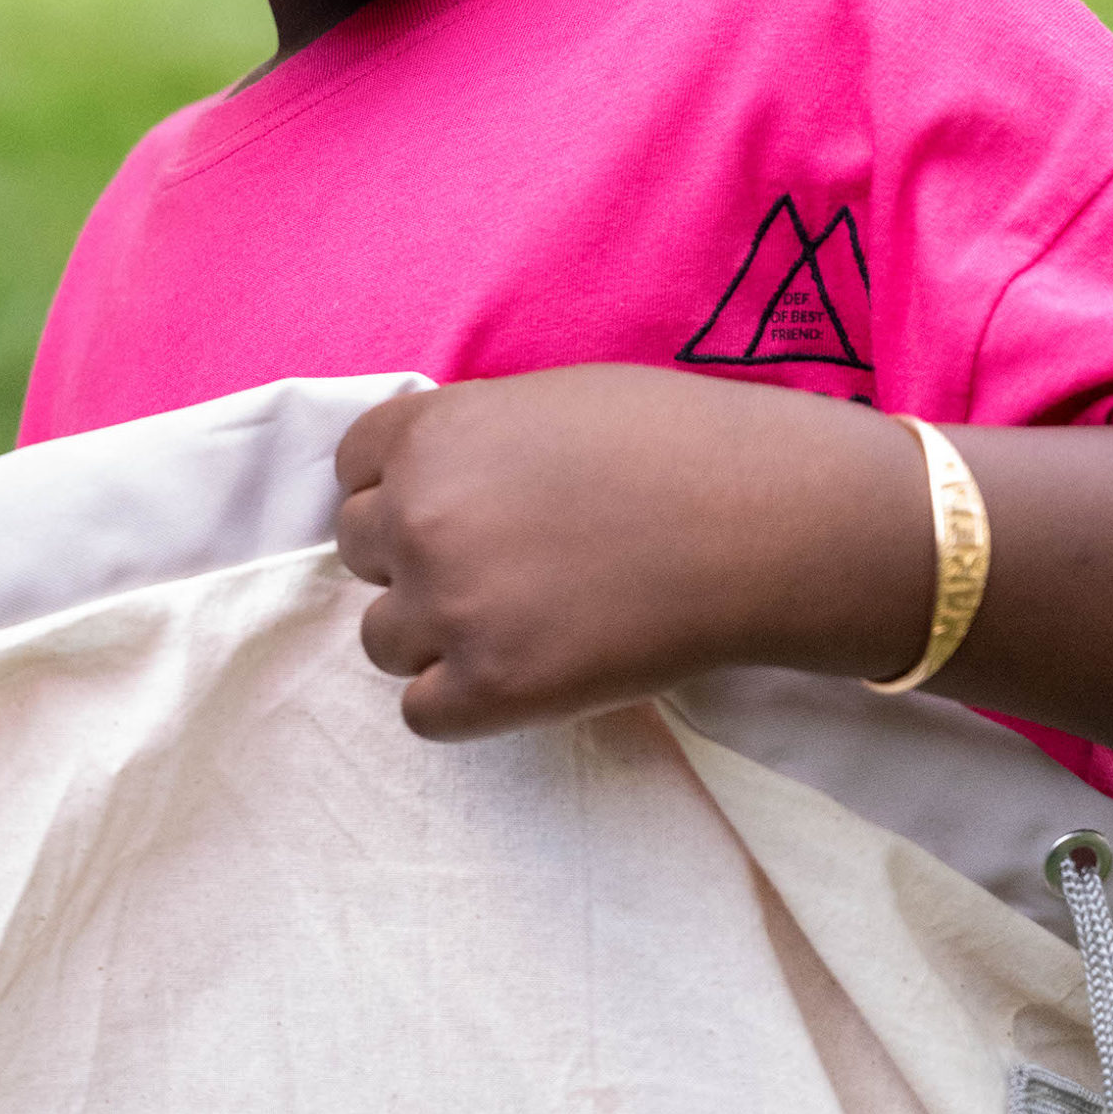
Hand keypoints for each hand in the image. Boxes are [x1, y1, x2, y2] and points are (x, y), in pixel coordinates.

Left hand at [335, 365, 930, 741]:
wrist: (759, 520)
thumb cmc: (673, 443)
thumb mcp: (547, 402)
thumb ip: (472, 441)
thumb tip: (436, 480)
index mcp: (431, 434)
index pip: (352, 470)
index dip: (401, 488)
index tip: (453, 505)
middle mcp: (420, 515)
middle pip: (359, 553)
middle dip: (414, 559)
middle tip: (497, 565)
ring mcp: (450, 605)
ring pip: (381, 638)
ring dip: (432, 635)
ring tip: (515, 621)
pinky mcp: (491, 688)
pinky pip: (421, 711)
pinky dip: (460, 701)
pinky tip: (520, 674)